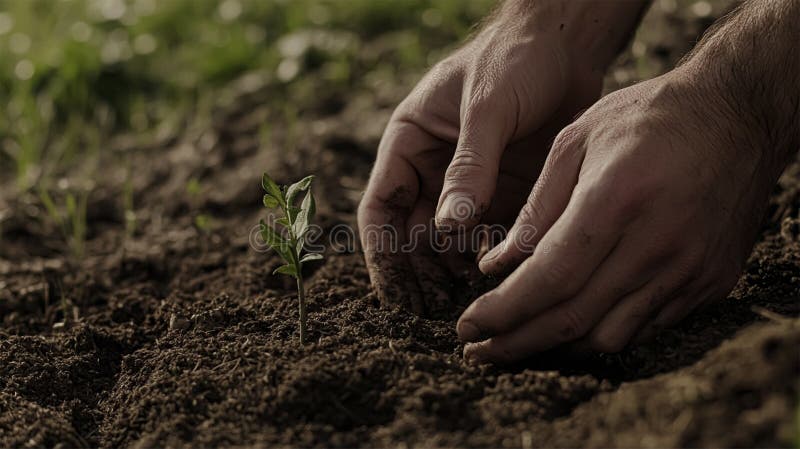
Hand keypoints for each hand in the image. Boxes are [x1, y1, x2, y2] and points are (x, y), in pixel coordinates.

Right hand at [357, 4, 609, 313]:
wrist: (567, 43)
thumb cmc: (516, 58)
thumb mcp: (488, 108)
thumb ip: (470, 166)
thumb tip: (448, 229)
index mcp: (410, 141)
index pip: (381, 206)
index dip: (383, 253)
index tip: (396, 293)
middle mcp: (434, 167)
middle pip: (412, 232)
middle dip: (418, 272)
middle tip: (433, 311)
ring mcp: (469, 181)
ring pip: (449, 240)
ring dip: (451, 272)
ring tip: (464, 302)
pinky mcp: (504, 190)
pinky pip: (487, 234)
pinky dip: (487, 258)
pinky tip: (496, 279)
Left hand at [458, 68, 789, 362]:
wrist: (739, 115)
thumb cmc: (648, 116)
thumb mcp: (576, 140)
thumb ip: (535, 208)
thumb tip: (496, 267)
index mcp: (615, 201)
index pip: (549, 279)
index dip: (502, 312)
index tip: (467, 327)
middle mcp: (655, 245)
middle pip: (573, 319)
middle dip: (516, 343)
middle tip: (479, 353)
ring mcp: (688, 269)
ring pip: (610, 337)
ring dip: (557, 348)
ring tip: (517, 342)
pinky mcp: (710, 282)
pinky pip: (647, 328)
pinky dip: (601, 334)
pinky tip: (572, 327)